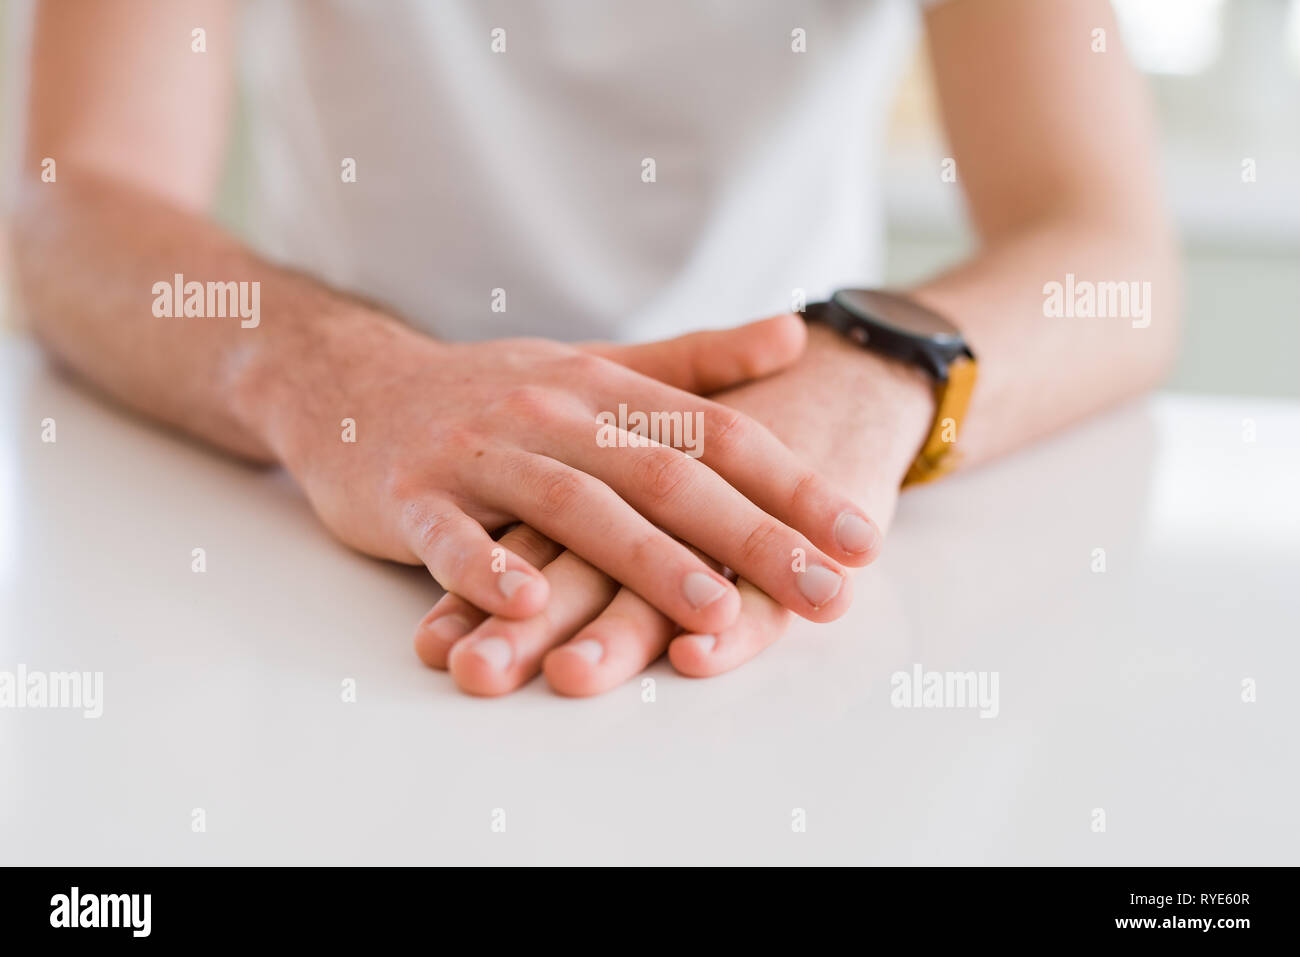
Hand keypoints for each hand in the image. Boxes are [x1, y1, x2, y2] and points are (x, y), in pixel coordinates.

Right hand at [415, 322, 935, 694]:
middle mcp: (553, 415)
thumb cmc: (494, 392)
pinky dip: (486, 570)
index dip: (792, 486)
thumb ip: (695, 363)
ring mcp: (481, 455)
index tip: (860, 539)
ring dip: (644, 559)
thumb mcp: (596, 367)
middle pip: (664, 476)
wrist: (356, 387)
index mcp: (606, 389)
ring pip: (573, 506)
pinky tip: (527, 606)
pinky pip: (452, 537)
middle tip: (825, 595)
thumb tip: (795, 338)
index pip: (716, 437)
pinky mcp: (413, 497)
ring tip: (711, 612)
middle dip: (752, 539)